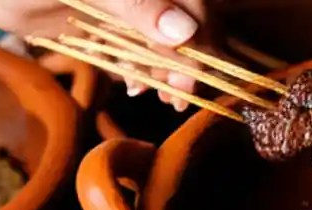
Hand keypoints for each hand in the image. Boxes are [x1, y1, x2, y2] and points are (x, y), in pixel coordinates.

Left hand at [0, 0, 206, 107]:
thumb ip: (134, 5)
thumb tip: (183, 32)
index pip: (193, 4)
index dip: (201, 39)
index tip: (194, 75)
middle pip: (184, 26)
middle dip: (187, 63)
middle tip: (180, 98)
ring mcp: (128, 10)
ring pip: (165, 43)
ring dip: (168, 73)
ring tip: (164, 99)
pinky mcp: (109, 28)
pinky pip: (138, 52)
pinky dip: (143, 72)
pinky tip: (137, 87)